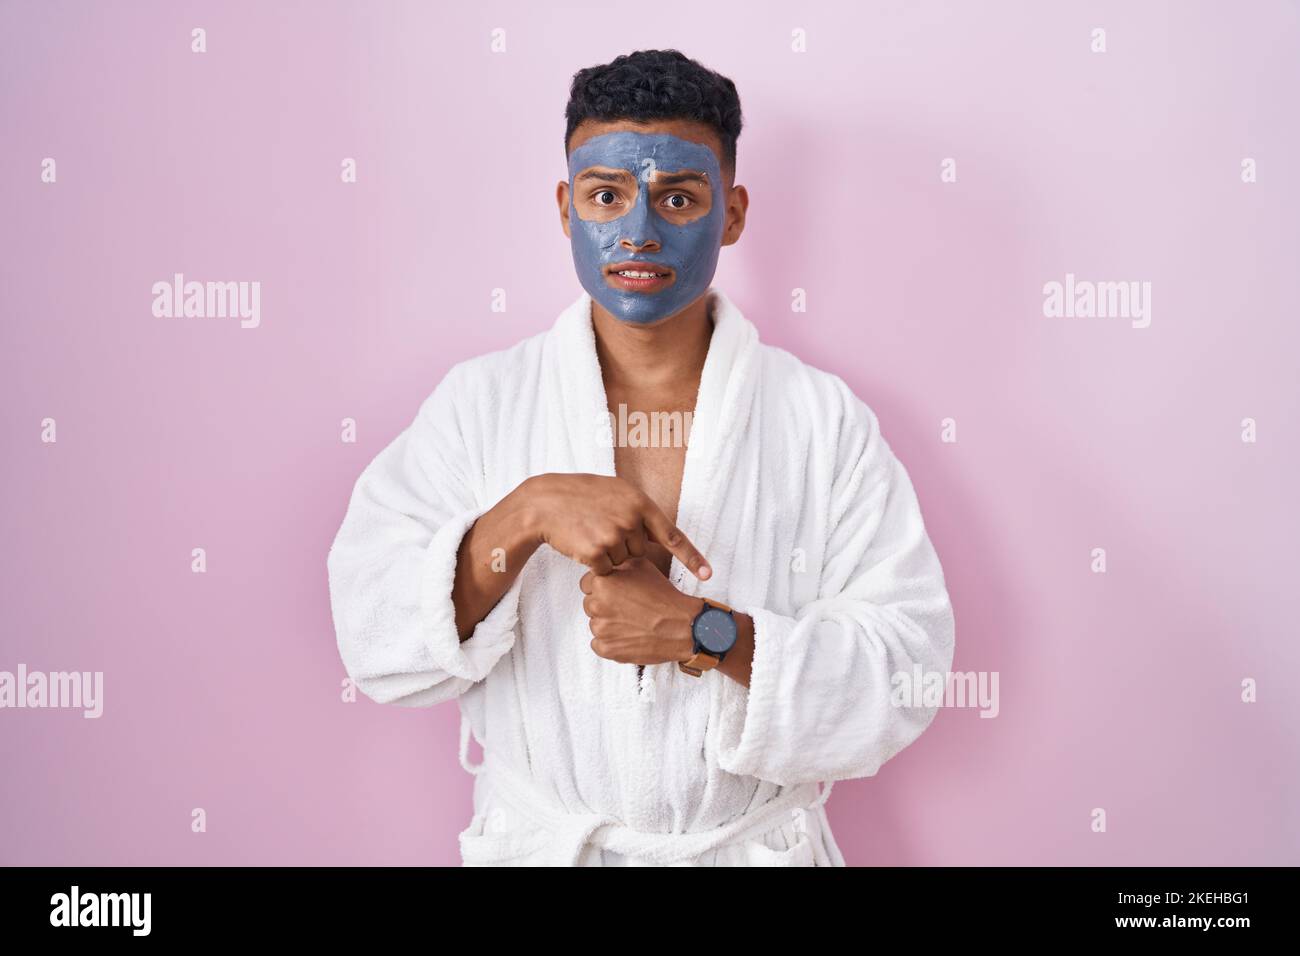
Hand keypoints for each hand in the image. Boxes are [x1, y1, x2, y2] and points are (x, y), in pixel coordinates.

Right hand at [517, 473, 710, 578]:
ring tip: (590, 531)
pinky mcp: (595, 552)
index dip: (692, 558)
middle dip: (623, 546)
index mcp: (639, 502)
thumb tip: (659, 533)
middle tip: (602, 526)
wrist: (545, 502)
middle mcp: (630, 519)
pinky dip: (595, 563)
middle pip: (640, 552)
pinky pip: (605, 570)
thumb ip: (639, 510)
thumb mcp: (616, 492)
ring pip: (623, 563)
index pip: (672, 535)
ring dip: (608, 554)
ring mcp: (612, 536)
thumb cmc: (581, 495)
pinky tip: (582, 544)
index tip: (708, 575)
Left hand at [578, 557, 702, 664]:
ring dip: (608, 623)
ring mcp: (601, 629)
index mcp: (602, 583)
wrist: (682, 625)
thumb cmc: (664, 597)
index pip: (587, 584)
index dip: (603, 587)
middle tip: (627, 607)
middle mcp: (597, 605)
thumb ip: (617, 564)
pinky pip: (598, 644)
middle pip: (590, 604)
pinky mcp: (606, 649)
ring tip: (631, 621)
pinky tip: (627, 635)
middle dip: (605, 605)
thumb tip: (607, 563)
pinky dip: (610, 641)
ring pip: (595, 624)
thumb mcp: (641, 566)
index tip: (615, 592)